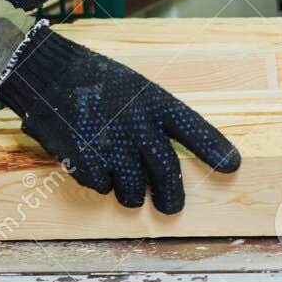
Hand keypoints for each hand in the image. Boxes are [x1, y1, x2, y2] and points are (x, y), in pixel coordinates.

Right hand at [0, 20, 240, 212]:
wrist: (50, 74)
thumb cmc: (97, 83)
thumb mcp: (135, 90)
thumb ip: (154, 123)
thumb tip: (168, 165)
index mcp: (154, 102)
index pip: (192, 128)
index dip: (214, 148)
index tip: (231, 164)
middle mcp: (137, 125)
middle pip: (166, 174)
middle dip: (171, 197)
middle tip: (170, 207)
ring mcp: (110, 143)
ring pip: (132, 191)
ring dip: (131, 195)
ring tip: (126, 188)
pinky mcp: (84, 158)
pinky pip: (100, 186)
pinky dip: (99, 183)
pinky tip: (93, 165)